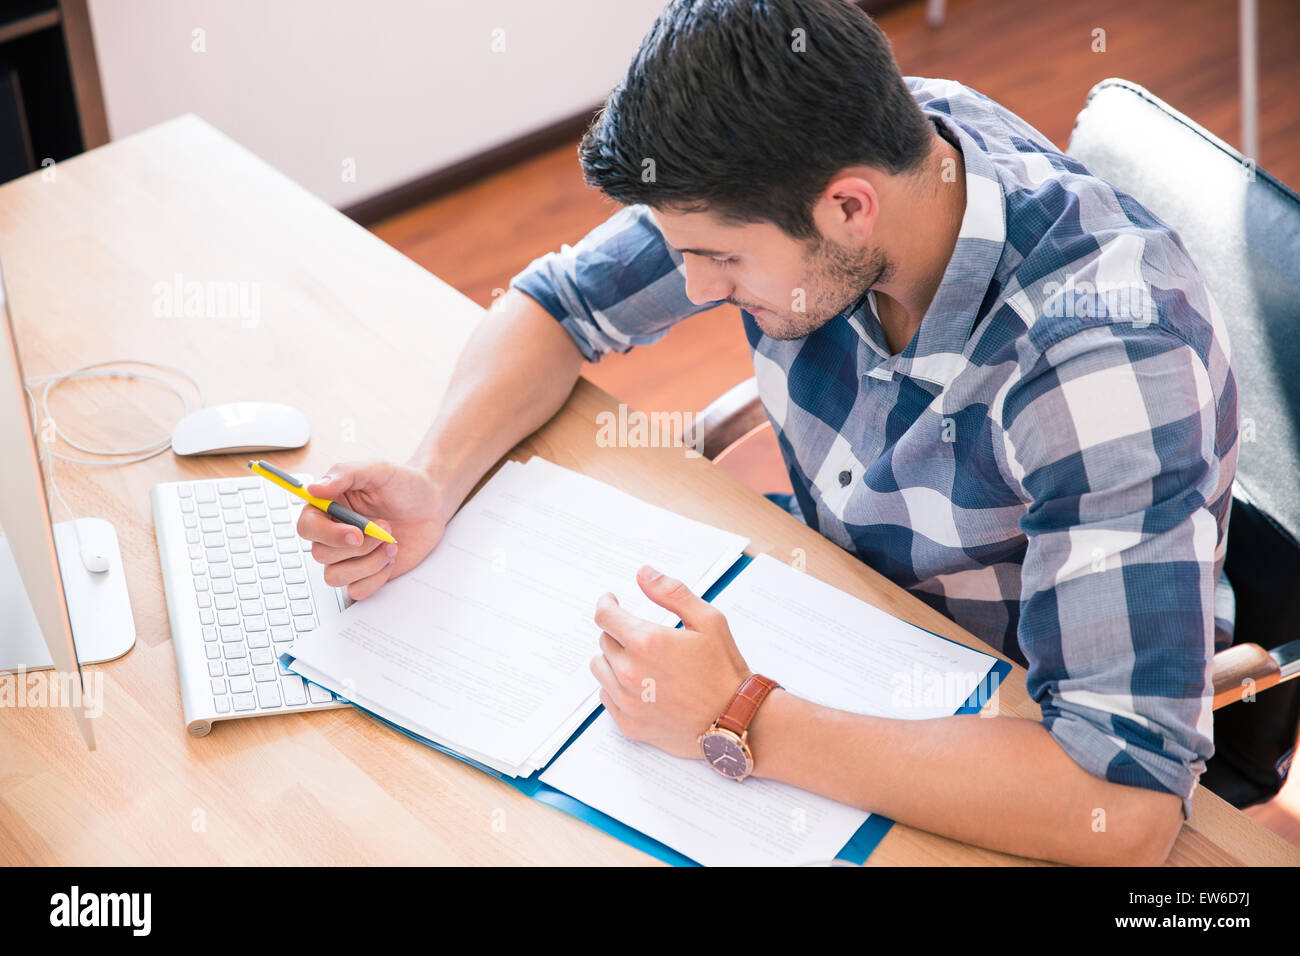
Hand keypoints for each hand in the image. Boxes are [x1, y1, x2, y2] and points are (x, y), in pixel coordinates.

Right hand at [297, 459, 449, 599]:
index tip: (356, 533)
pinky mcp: (365, 574)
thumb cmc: (402, 484)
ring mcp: (348, 557)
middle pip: (320, 555)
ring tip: (391, 543)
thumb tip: (314, 489)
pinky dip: (376, 577)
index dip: (327, 534)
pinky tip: (390, 558)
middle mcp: (333, 534)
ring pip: (335, 577)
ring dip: (368, 563)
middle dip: (358, 546)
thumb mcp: (377, 469)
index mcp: (327, 508)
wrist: (431, 503)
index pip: (306, 528)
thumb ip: (344, 474)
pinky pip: (357, 590)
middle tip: (385, 527)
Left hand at [590, 565, 751, 758]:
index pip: (605, 616)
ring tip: (638, 660)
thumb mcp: (708, 620)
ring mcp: (627, 700)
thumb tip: (643, 574)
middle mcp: (630, 671)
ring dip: (613, 658)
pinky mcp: (629, 723)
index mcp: (646, 642)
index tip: (611, 601)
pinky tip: (638, 684)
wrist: (737, 720)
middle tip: (642, 636)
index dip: (607, 604)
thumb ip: (672, 593)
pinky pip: (606, 697)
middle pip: (605, 640)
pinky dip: (616, 686)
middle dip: (618, 632)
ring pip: (600, 668)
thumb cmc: (725, 669)